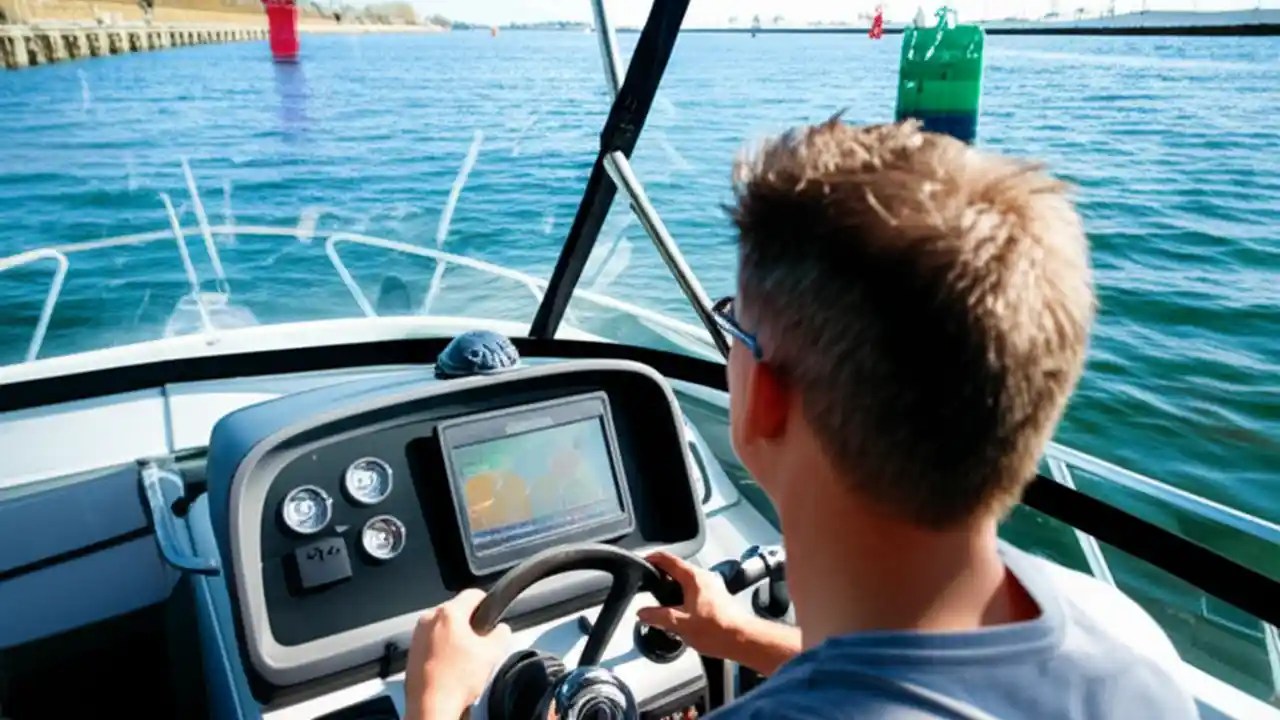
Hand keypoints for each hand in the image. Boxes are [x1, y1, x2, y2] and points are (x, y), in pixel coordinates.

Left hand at [404, 588, 511, 719]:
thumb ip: (501, 633)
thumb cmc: (456, 680)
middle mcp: (429, 619)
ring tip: (465, 661)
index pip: (474, 594)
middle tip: (481, 645)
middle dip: (471, 625)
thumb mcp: (492, 653)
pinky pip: (432, 643)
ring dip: (455, 639)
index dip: (488, 603)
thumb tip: (501, 629)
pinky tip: (451, 669)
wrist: (431, 706)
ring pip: (444, 628)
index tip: (491, 613)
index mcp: (449, 613)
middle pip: (457, 612)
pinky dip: (442, 651)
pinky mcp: (411, 652)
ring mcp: (417, 636)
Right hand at [636, 551, 753, 660]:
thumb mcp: (680, 624)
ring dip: (674, 588)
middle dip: (662, 576)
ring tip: (662, 602)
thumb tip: (643, 613)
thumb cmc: (718, 630)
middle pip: (678, 569)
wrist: (743, 640)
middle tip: (648, 585)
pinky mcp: (717, 598)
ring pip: (688, 581)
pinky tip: (680, 612)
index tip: (643, 561)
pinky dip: (684, 596)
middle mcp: (705, 578)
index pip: (669, 559)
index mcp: (694, 578)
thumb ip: (658, 616)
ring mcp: (713, 587)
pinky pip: (696, 591)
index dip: (653, 558)